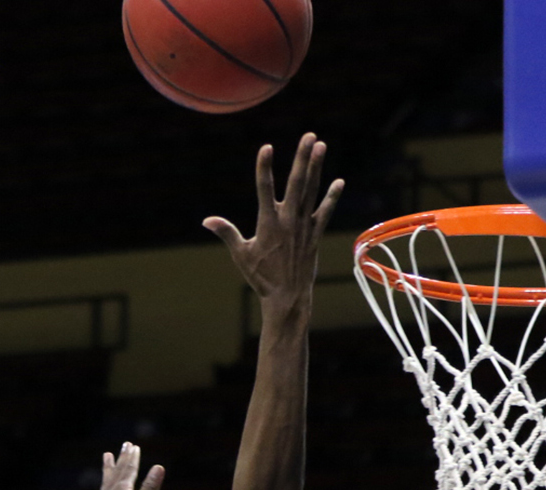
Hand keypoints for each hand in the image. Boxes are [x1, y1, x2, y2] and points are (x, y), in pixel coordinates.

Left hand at [81, 442, 163, 489]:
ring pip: (108, 477)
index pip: (130, 469)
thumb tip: (159, 467)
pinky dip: (105, 482)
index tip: (134, 446)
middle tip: (126, 444)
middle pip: (119, 469)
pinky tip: (104, 486)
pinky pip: (103, 489)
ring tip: (107, 455)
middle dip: (123, 457)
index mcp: (123, 488)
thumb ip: (149, 488)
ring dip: (110, 465)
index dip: (133, 458)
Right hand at [203, 134, 343, 314]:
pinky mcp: (315, 235)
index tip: (267, 147)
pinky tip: (338, 181)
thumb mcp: (241, 255)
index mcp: (268, 223)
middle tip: (309, 136)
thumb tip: (207, 221)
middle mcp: (288, 221)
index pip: (264, 189)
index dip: (264, 167)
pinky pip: (324, 212)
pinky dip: (331, 197)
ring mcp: (304, 226)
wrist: (287, 297)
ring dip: (316, 168)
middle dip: (302, 158)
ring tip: (321, 145)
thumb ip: (227, 233)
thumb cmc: (261, 278)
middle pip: (296, 183)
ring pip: (311, 191)